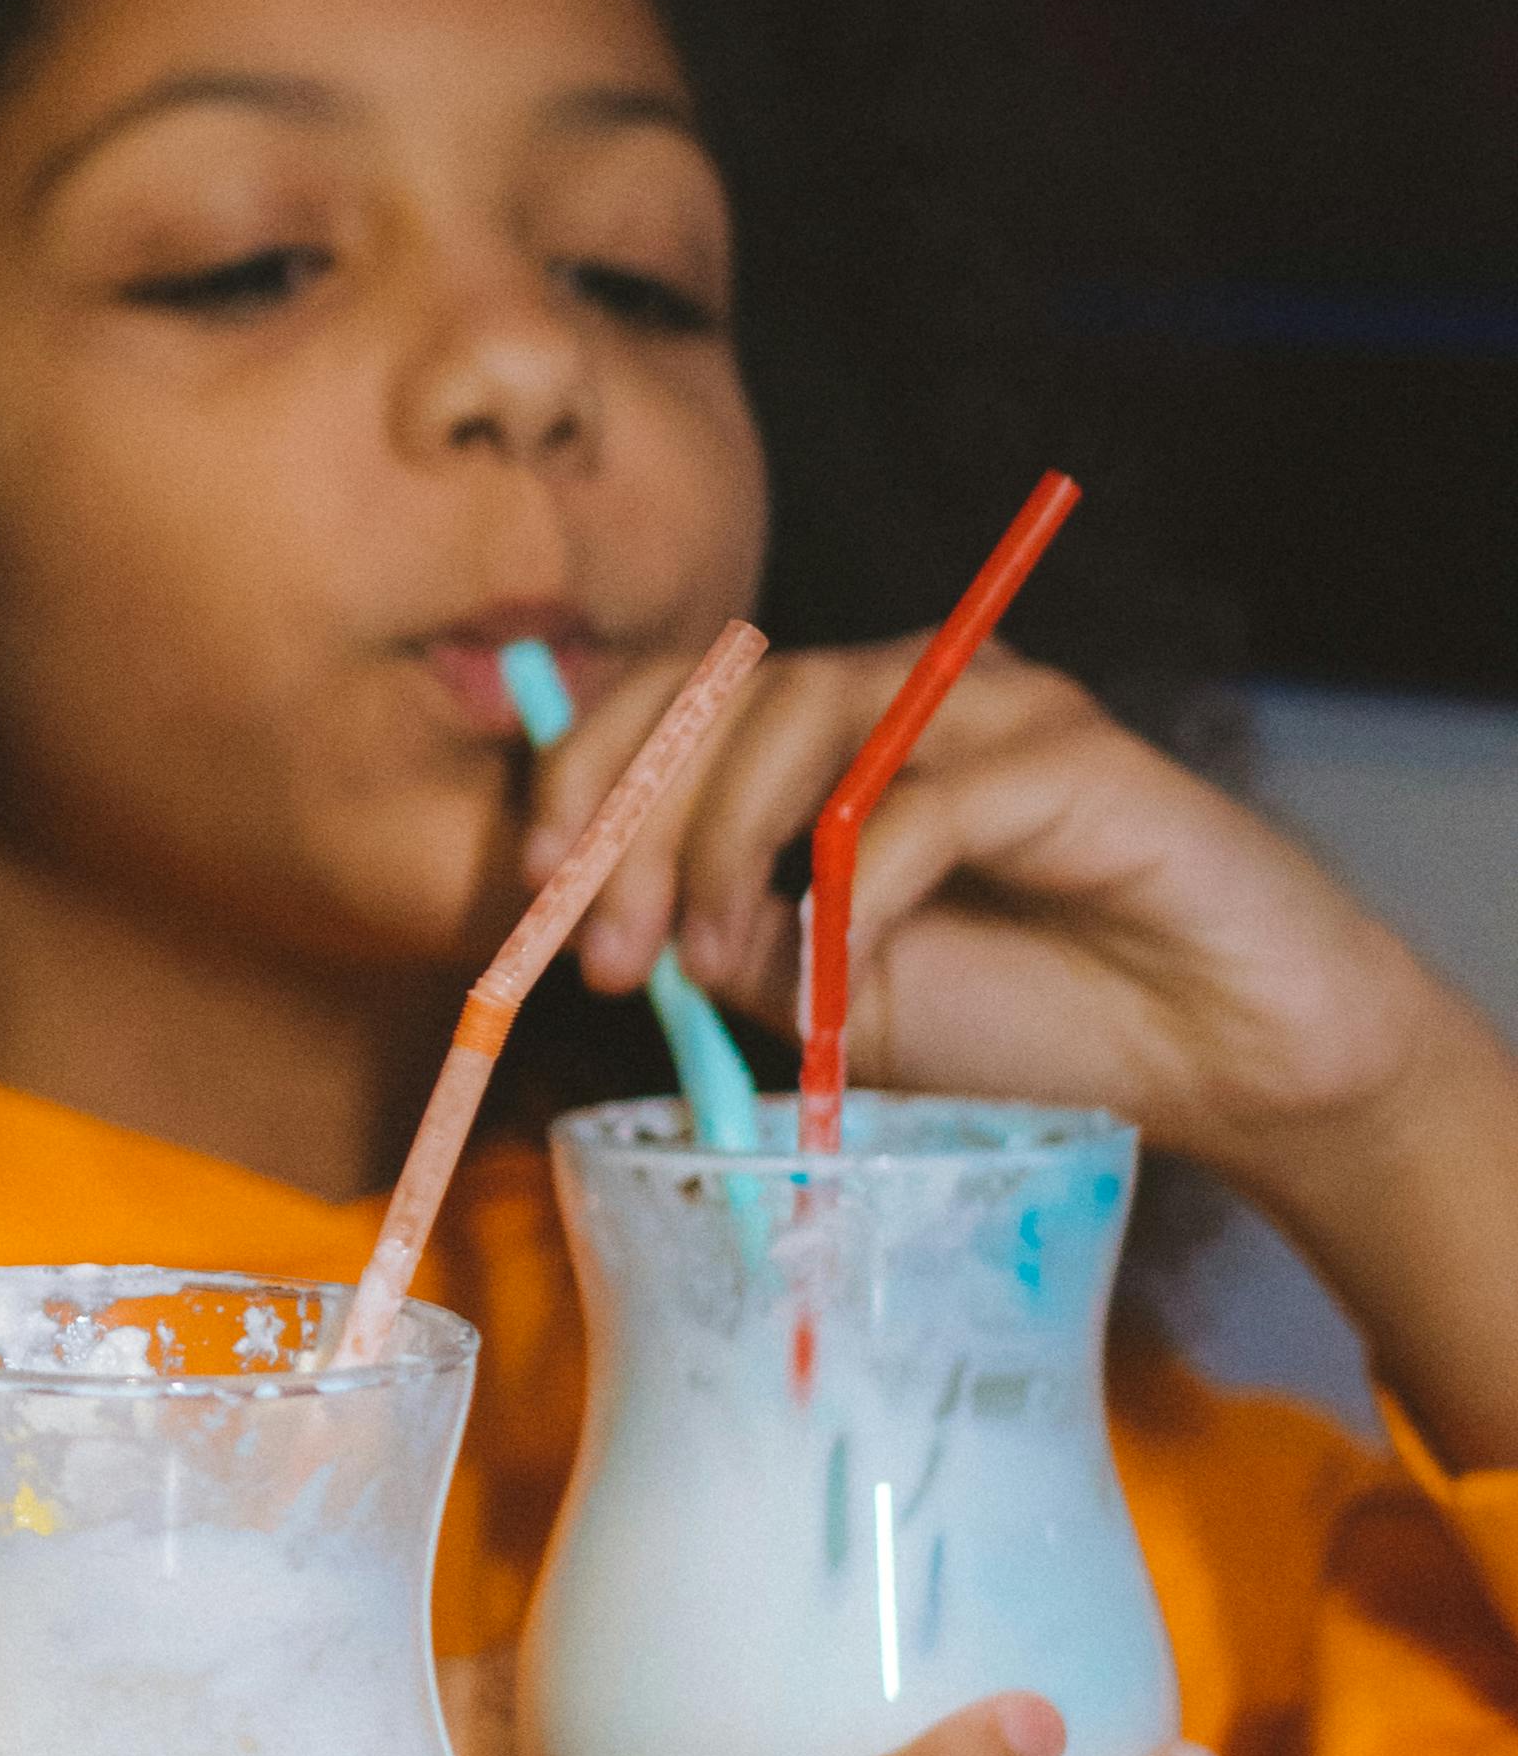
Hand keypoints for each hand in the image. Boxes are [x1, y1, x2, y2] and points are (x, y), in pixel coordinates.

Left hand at [535, 636, 1517, 1466]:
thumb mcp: (835, 995)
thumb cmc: (1034, 1020)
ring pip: (806, 716)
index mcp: (835, 734)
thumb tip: (629, 926)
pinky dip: (856, 898)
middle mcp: (907, 693)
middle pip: (723, 693)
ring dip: (729, 845)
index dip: (585, 774)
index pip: (676, 698)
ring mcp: (991, 709)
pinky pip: (920, 801)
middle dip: (635, 818)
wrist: (1222, 1063)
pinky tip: (844, 987)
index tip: (532, 886)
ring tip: (722, 964)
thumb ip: (734, 947)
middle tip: (605, 949)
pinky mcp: (1072, 754)